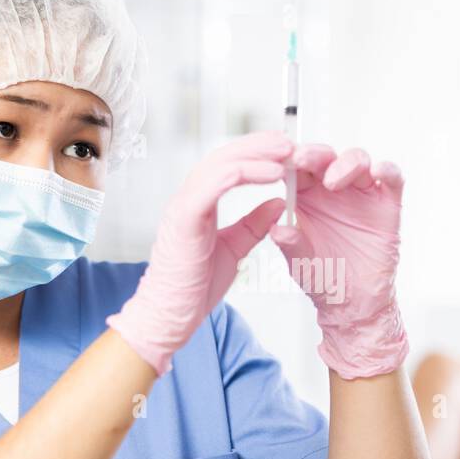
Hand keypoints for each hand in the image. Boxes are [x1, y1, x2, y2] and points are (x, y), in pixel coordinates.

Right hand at [106, 131, 291, 374]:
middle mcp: (189, 199)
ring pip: (221, 164)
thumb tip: (278, 204)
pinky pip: (215, 184)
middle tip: (288, 142)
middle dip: (258, 145)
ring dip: (256, 154)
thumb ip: (253, 225)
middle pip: (224, 156)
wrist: (171, 316)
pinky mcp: (185, 218)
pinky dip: (245, 173)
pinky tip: (271, 174)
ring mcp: (184, 206)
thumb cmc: (194, 288)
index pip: (227, 165)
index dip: (255, 153)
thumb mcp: (235, 249)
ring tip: (285, 153)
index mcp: (199, 204)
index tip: (284, 152)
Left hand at [267, 143, 408, 378]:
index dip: (288, 159)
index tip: (278, 159)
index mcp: (305, 196)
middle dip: (314, 154)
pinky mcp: (387, 203)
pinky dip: (387, 170)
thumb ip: (291, 245)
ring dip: (345, 163)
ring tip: (333, 181)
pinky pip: (392, 178)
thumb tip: (277, 230)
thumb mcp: (301, 264)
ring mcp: (361, 193)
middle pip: (326, 157)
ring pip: (357, 160)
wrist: (353, 302)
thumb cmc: (323, 278)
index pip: (297, 167)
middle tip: (302, 160)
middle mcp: (333, 188)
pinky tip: (378, 172)